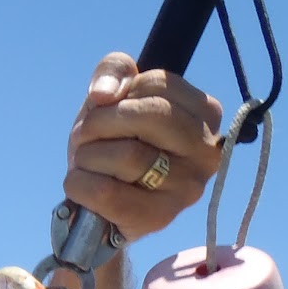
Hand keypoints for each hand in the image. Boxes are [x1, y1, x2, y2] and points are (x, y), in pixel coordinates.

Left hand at [64, 52, 224, 245]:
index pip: (158, 83)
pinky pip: (107, 193)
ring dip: (87, 155)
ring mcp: (188, 188)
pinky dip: (79, 184)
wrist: (100, 203)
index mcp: (206, 113)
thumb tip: (105, 92)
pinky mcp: (159, 218)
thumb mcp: (112, 97)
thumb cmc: (112, 142)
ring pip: (127, 156)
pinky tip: (80, 185)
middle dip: (100, 123)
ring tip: (86, 163)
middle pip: (150, 117)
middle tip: (85, 137)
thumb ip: (114, 70)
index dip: (119, 95)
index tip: (109, 110)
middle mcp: (208, 150)